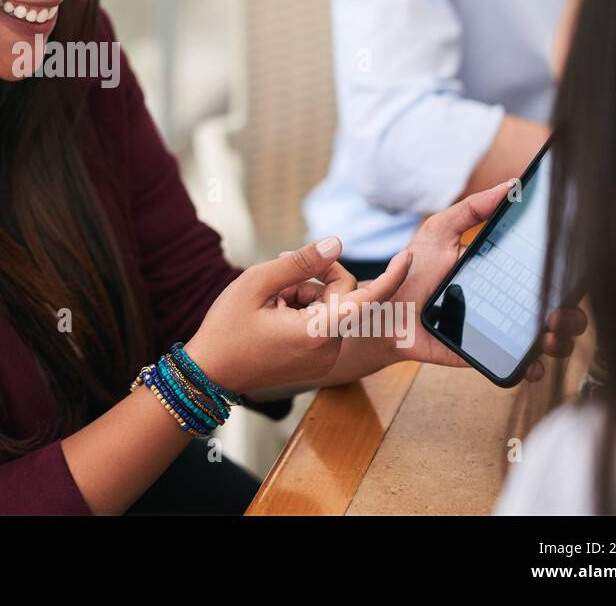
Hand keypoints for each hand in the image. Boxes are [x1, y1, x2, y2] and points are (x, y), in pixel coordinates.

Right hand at [184, 237, 412, 394]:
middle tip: (278, 280)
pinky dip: (302, 312)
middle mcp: (328, 348)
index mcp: (317, 331)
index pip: (366, 299)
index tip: (407, 256)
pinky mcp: (315, 361)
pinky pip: (322, 324)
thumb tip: (336, 243)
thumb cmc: (227, 328)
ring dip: (304, 296)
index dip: (391, 276)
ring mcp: (323, 358)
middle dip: (313, 280)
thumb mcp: (257, 284)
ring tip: (269, 303)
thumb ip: (299, 262)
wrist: (208, 373)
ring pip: (330, 309)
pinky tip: (273, 315)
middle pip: (342, 296)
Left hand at [379, 180, 588, 380]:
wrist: (385, 310)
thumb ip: (470, 210)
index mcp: (504, 272)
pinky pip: (518, 367)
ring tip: (550, 334)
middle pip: (559, 311)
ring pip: (548, 341)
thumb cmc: (412, 268)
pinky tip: (534, 365)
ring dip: (561, 342)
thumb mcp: (439, 232)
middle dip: (573, 316)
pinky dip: (534, 369)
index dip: (567, 278)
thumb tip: (510, 185)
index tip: (574, 277)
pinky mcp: (486, 354)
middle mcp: (509, 302)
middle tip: (560, 313)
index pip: (547, 274)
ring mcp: (501, 331)